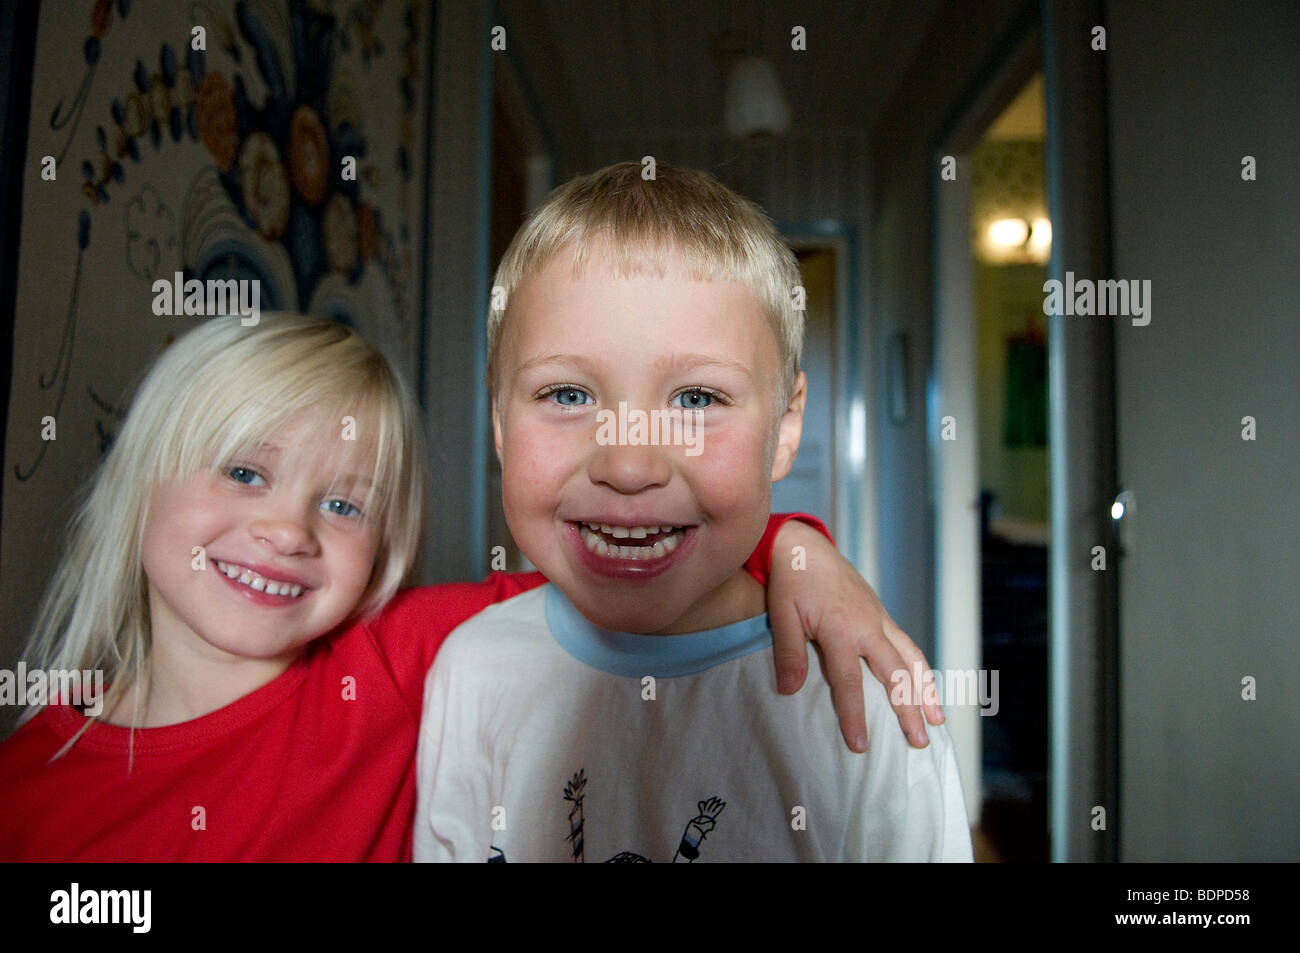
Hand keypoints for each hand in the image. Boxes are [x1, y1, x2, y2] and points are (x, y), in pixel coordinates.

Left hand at [765, 520, 943, 751]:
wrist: (804, 545)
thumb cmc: (790, 580)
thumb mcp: (781, 615)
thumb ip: (789, 653)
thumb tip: (789, 690)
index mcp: (842, 630)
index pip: (850, 683)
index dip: (855, 716)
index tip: (860, 745)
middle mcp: (868, 626)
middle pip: (895, 674)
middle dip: (908, 710)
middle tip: (919, 743)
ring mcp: (879, 618)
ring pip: (911, 658)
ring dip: (926, 690)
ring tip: (937, 720)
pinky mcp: (881, 613)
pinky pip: (907, 644)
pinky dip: (920, 668)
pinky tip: (924, 686)